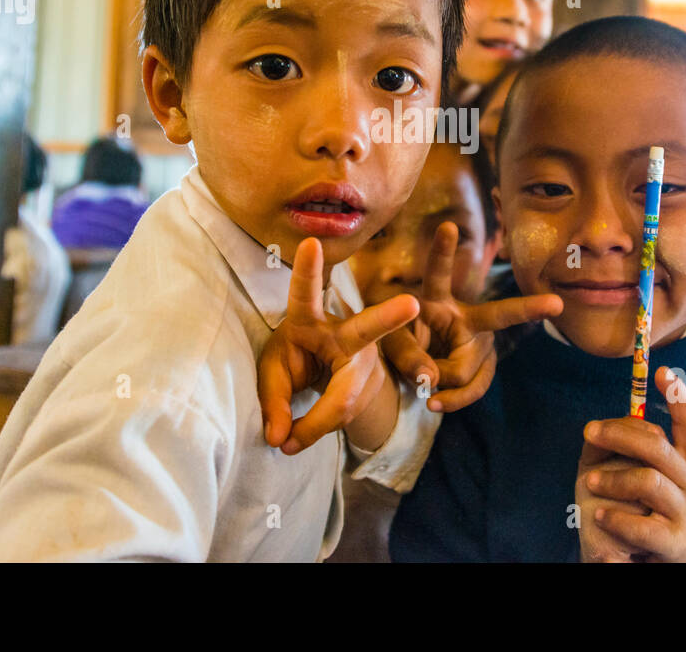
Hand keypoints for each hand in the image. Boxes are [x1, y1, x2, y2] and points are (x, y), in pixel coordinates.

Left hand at [258, 237, 419, 454]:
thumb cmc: (293, 360)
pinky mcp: (369, 381)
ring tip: (292, 442)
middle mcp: (345, 334)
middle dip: (390, 317)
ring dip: (317, 422)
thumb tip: (282, 441)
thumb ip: (273, 403)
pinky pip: (346, 413)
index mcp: (309, 319)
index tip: (311, 243)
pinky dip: (320, 428)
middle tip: (412, 305)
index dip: (308, 270)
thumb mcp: (273, 374)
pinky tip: (301, 437)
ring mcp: (364, 358)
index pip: (305, 294)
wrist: (325, 373)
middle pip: (366, 328)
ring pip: (345, 397)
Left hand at [381, 221, 562, 411]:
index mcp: (436, 299)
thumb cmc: (398, 344)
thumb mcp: (390, 345)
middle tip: (556, 305)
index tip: (448, 226)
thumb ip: (406, 355)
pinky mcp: (482, 367)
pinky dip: (453, 399)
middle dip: (528, 308)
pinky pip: (475, 387)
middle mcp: (466, 316)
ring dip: (443, 383)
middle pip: (498, 315)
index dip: (443, 251)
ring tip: (423, 387)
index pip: (439, 273)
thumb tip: (433, 378)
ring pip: (469, 368)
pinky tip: (436, 403)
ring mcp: (480, 343)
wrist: (409, 368)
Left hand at [575, 367, 685, 561]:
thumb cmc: (669, 510)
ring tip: (591, 482)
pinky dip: (617, 518)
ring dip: (614, 478)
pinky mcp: (674, 542)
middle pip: (658, 448)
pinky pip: (642, 525)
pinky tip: (600, 515)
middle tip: (589, 431)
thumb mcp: (668, 479)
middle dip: (620, 434)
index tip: (663, 371)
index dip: (679, 397)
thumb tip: (613, 424)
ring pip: (648, 481)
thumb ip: (649, 452)